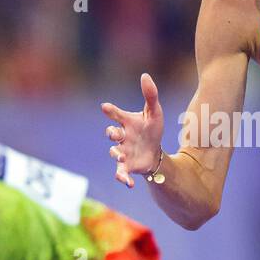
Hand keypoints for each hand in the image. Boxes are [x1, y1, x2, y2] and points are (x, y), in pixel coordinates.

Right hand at [101, 73, 164, 188]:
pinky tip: (129, 184)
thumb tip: (145, 75)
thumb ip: (150, 95)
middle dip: (111, 133)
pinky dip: (123, 179)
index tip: (105, 107)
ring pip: (114, 152)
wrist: (155, 153)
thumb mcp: (154, 112)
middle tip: (114, 133)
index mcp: (126, 122)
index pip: (116, 114)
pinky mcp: (126, 166)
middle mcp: (122, 137)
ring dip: (116, 154)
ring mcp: (122, 152)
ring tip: (120, 157)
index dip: (110, 111)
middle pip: (111, 134)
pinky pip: (120, 173)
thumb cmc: (151, 130)